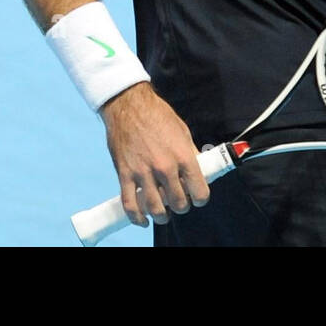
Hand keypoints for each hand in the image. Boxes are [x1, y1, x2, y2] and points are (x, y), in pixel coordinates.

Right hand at [98, 81, 209, 226]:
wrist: (129, 105)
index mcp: (183, 156)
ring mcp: (143, 173)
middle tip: (179, 202)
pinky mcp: (125, 175)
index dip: (201, 198)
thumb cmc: (158, 115)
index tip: (198, 198)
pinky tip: (143, 220)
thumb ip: (190, 153)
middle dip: (181, 207)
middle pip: (178, 204)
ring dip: (162, 216)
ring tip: (163, 214)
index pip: (199, 191)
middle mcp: (165, 167)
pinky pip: (130, 204)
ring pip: (155, 209)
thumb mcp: (182, 131)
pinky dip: (137, 218)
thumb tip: (198, 169)